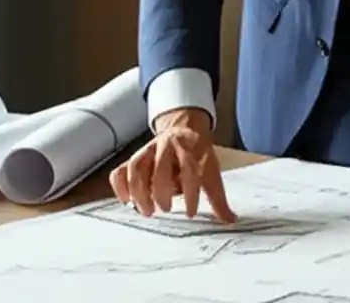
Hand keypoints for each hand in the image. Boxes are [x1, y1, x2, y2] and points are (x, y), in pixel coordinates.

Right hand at [109, 107, 236, 222]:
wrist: (184, 129)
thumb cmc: (198, 155)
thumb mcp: (211, 171)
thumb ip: (217, 197)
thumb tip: (230, 220)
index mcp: (189, 150)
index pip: (189, 171)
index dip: (190, 193)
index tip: (191, 214)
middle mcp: (167, 147)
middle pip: (160, 168)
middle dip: (161, 191)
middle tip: (166, 210)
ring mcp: (147, 151)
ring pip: (136, 168)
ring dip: (138, 191)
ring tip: (146, 211)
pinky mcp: (134, 158)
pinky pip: (120, 170)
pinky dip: (120, 186)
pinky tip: (126, 201)